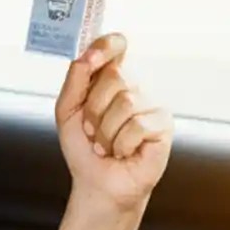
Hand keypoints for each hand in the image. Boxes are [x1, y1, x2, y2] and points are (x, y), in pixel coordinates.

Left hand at [54, 33, 172, 212]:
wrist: (97, 184)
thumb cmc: (84, 149)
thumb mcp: (67, 111)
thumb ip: (75, 80)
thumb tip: (86, 55)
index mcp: (109, 79)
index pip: (116, 45)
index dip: (106, 45)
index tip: (92, 57)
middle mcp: (133, 87)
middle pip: (115, 75)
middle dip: (94, 109)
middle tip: (91, 131)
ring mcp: (150, 104)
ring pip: (125, 102)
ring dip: (105, 131)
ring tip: (106, 145)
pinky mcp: (162, 125)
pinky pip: (138, 124)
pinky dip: (121, 144)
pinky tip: (123, 153)